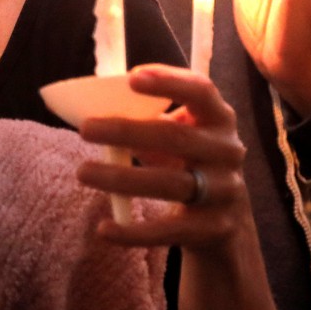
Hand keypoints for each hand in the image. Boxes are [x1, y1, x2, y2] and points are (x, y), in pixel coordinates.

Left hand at [77, 64, 253, 260]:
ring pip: (169, 184)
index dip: (169, 82)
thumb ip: (150, 122)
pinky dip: (133, 231)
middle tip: (84, 129)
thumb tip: (96, 114)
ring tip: (83, 172)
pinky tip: (104, 229)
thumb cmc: (190, 163)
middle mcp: (227, 152)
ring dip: (121, 178)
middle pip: (176, 138)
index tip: (132, 78)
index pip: (200, 91)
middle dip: (127, 131)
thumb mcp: (180, 137)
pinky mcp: (212, 228)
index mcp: (219, 119)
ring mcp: (223, 191)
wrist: (227, 220)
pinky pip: (167, 230)